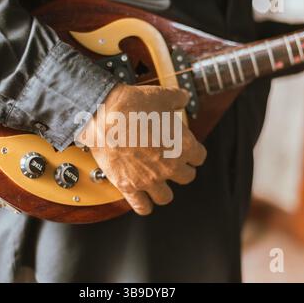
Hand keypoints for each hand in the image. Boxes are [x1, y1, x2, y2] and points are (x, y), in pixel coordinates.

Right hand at [78, 84, 206, 214]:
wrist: (103, 116)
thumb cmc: (132, 105)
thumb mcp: (162, 95)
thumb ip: (178, 98)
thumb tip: (182, 98)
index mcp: (183, 146)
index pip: (200, 157)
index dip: (192, 152)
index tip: (186, 149)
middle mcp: (170, 166)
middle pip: (187, 177)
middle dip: (181, 169)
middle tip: (171, 162)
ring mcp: (149, 179)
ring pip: (166, 197)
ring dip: (164, 189)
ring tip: (157, 181)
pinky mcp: (129, 186)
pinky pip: (142, 207)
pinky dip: (144, 205)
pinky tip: (143, 199)